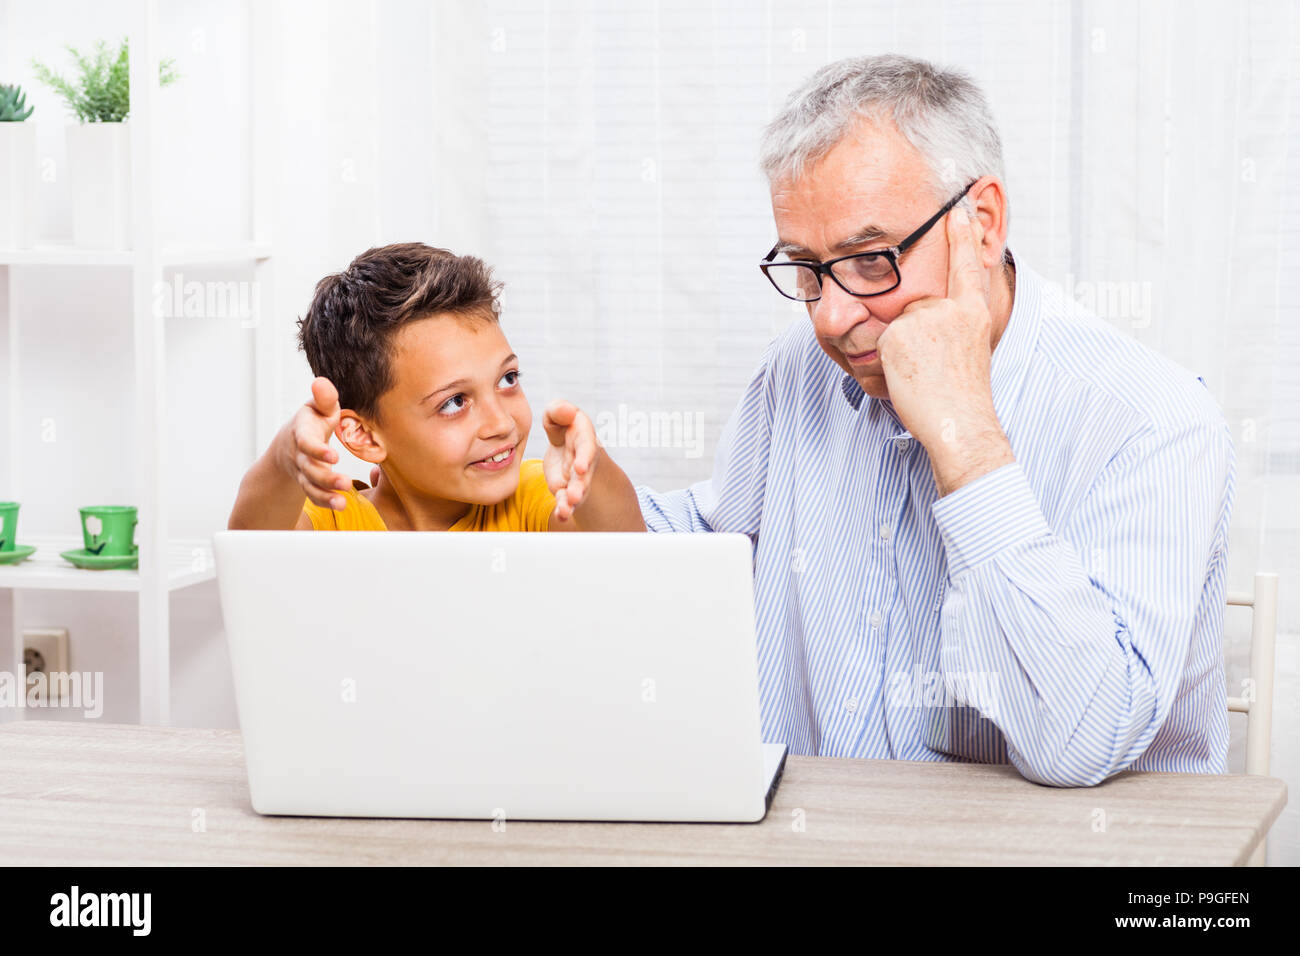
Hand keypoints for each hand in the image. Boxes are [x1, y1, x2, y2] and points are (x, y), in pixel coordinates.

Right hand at [279, 377, 350, 509]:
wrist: (289, 444)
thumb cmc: (312, 421)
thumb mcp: (316, 408)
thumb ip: (324, 399)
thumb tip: (321, 382)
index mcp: (303, 432)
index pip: (306, 442)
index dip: (317, 450)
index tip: (333, 457)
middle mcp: (300, 454)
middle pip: (309, 468)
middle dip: (325, 477)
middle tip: (345, 483)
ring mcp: (303, 471)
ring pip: (310, 485)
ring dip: (326, 494)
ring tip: (343, 502)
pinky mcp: (308, 483)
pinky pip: (314, 495)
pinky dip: (326, 501)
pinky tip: (341, 505)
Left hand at [542, 399, 597, 520]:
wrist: (569, 453)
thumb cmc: (563, 431)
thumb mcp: (557, 418)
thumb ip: (558, 411)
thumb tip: (567, 411)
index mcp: (583, 439)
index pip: (586, 447)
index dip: (584, 457)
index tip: (580, 468)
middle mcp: (583, 460)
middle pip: (584, 474)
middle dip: (580, 485)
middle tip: (575, 495)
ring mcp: (577, 479)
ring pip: (577, 490)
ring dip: (573, 500)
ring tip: (567, 508)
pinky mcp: (566, 491)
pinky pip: (566, 502)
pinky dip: (564, 509)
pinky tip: (561, 515)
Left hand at [876, 202, 1012, 491]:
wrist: (960, 422)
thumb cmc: (962, 396)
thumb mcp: (966, 350)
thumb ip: (949, 325)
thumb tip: (922, 316)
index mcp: (972, 312)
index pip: (967, 265)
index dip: (963, 235)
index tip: (959, 209)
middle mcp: (950, 309)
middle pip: (915, 307)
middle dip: (914, 337)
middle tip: (935, 369)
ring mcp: (923, 319)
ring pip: (896, 326)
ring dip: (902, 352)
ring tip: (925, 376)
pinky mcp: (898, 334)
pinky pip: (882, 343)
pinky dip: (890, 363)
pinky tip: (910, 376)